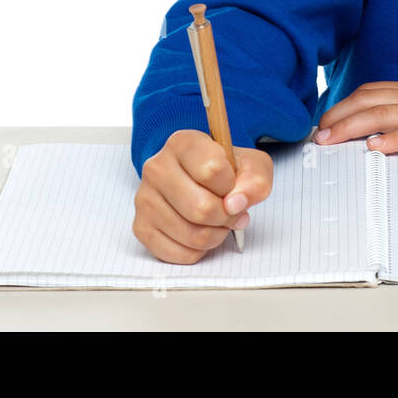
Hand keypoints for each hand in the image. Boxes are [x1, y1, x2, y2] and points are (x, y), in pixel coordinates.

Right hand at [133, 129, 273, 263]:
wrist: (200, 180)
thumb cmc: (224, 172)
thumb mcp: (251, 165)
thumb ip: (255, 179)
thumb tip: (237, 203)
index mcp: (182, 143)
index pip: (212, 170)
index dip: (233, 186)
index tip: (233, 186)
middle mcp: (156, 168)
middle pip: (201, 208)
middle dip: (227, 217)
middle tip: (231, 212)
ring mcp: (144, 198)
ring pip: (192, 235)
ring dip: (216, 235)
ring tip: (217, 222)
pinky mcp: (141, 227)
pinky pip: (180, 254)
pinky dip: (199, 250)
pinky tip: (200, 232)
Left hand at [313, 78, 397, 153]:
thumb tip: (387, 127)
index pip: (370, 91)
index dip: (342, 105)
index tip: (323, 122)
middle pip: (368, 101)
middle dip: (337, 117)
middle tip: (316, 136)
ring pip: (384, 114)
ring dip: (352, 127)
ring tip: (331, 141)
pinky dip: (394, 140)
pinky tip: (376, 149)